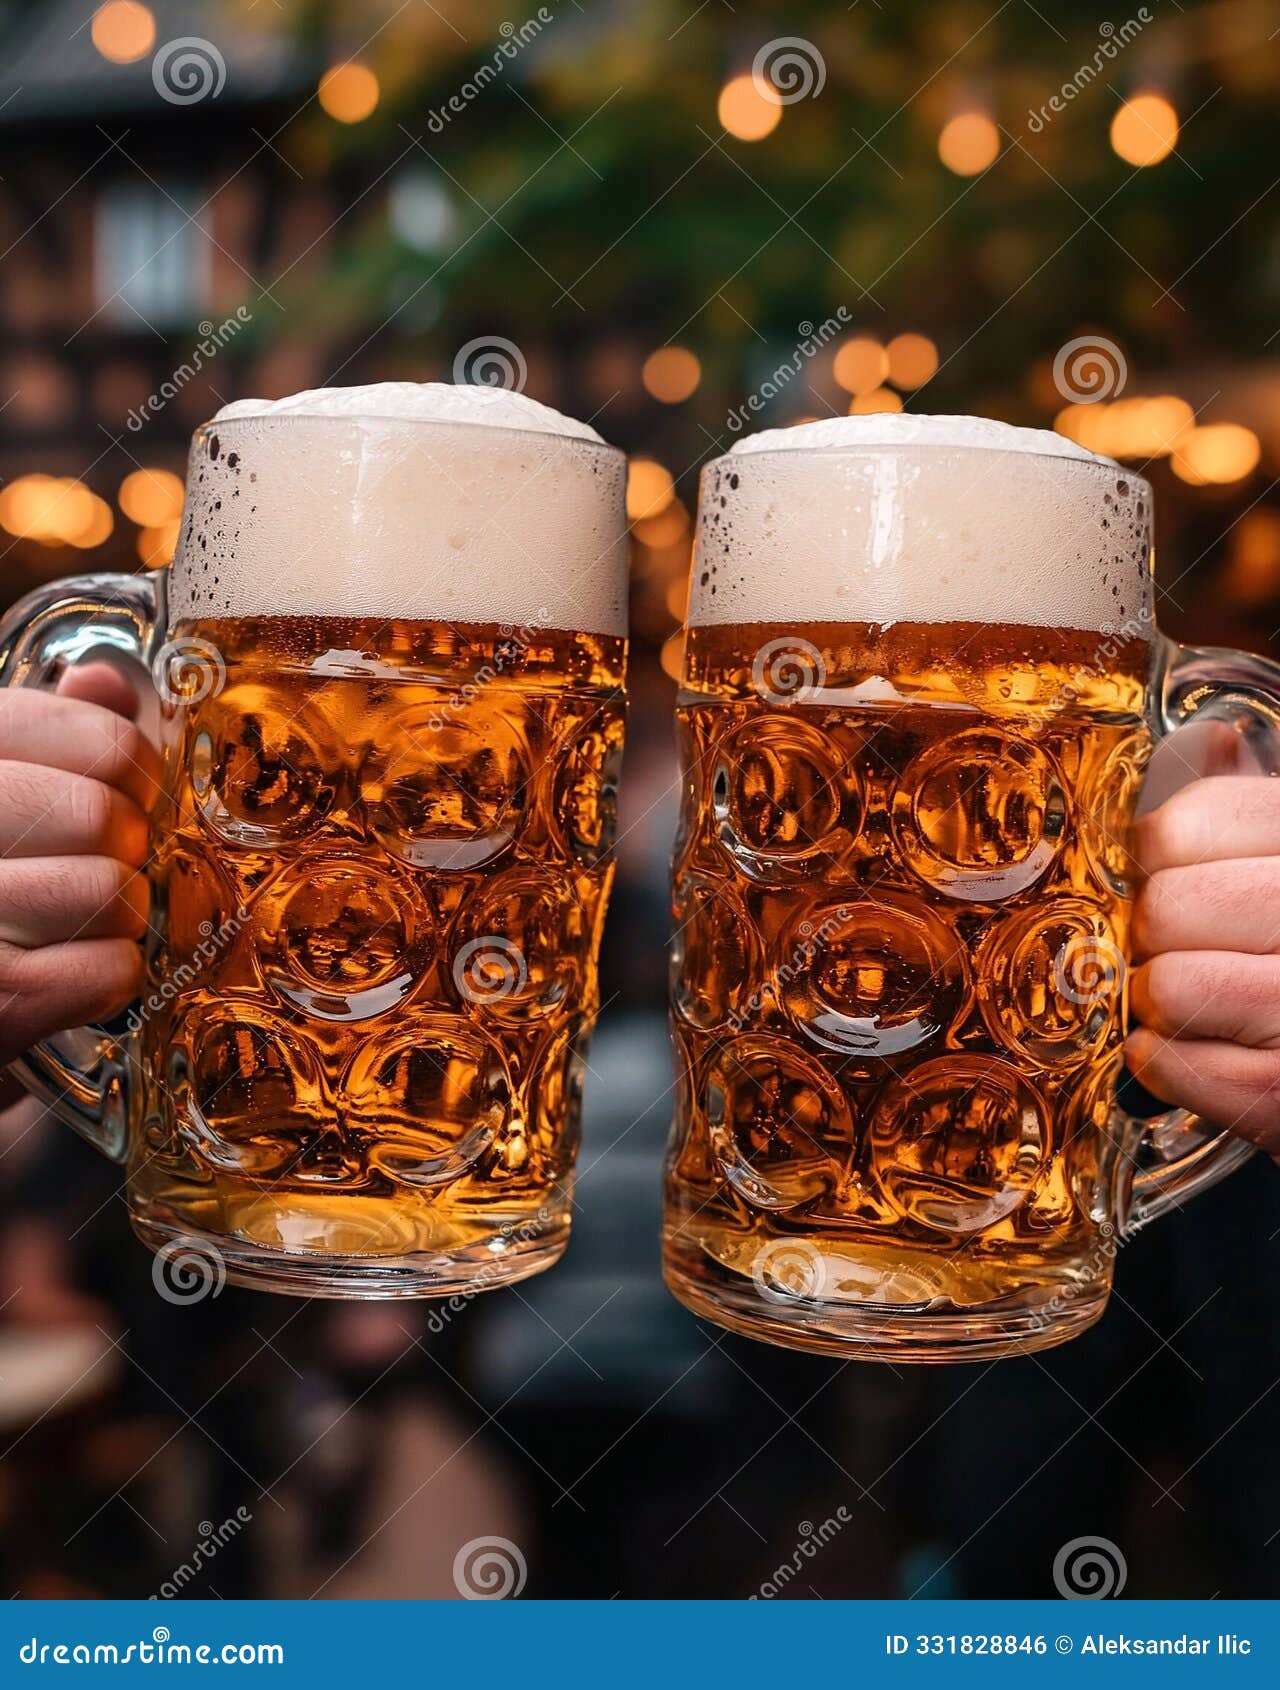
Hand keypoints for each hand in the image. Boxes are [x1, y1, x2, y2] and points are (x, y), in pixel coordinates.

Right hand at [0, 664, 159, 1065]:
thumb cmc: (4, 882)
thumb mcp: (12, 790)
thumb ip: (58, 732)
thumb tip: (102, 677)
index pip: (81, 735)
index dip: (127, 769)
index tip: (120, 793)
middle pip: (102, 817)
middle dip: (124, 850)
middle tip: (98, 868)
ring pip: (108, 895)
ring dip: (117, 919)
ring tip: (75, 925)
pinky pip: (106, 971)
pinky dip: (107, 978)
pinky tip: (71, 974)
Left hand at [1126, 775, 1279, 1159]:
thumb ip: (1249, 807)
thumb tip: (1211, 740)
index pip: (1185, 826)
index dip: (1158, 857)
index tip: (1178, 877)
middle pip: (1167, 907)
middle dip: (1157, 937)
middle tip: (1190, 952)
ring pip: (1168, 987)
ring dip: (1161, 1003)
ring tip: (1202, 1004)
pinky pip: (1172, 1064)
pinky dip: (1166, 1065)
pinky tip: (1200, 1053)